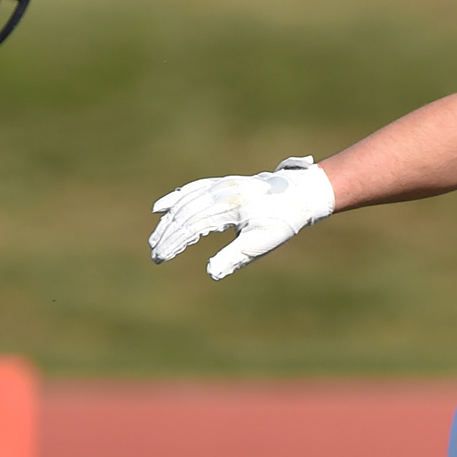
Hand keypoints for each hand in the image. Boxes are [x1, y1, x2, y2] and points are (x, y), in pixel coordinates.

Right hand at [149, 156, 335, 279]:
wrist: (301, 192)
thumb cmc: (282, 220)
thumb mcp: (262, 242)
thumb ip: (235, 256)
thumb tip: (212, 273)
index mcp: (228, 209)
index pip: (191, 227)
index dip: (173, 244)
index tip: (161, 258)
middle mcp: (220, 194)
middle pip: (183, 215)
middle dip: (167, 235)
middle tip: (155, 255)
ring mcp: (220, 186)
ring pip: (185, 202)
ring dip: (168, 220)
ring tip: (155, 238)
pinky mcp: (223, 183)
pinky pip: (193, 189)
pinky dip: (175, 198)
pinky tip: (161, 207)